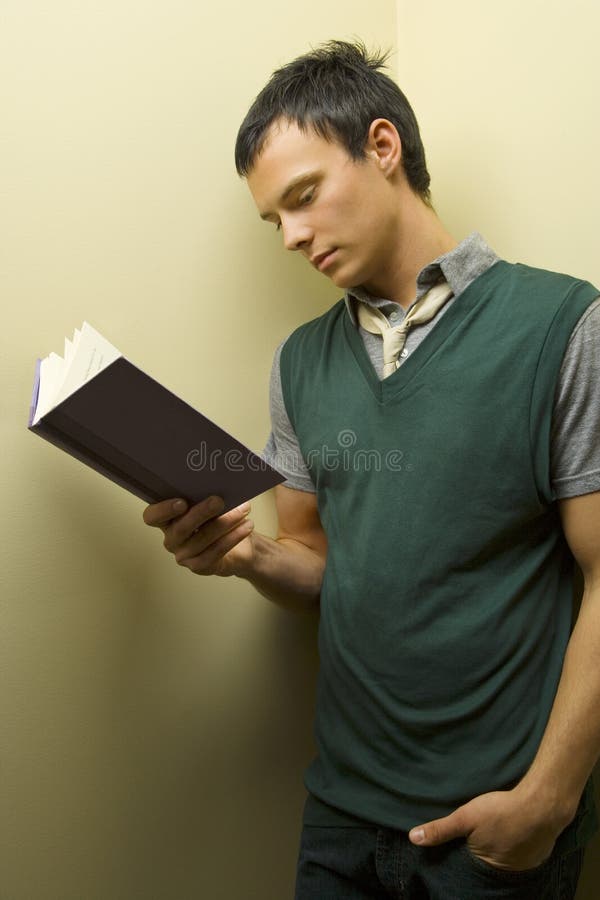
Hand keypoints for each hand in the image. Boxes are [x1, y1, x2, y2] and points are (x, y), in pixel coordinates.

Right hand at [143, 495, 254, 576]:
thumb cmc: (220, 516)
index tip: (182, 502)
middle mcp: (171, 538)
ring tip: (243, 511)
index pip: (152, 516)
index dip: (163, 510)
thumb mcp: (212, 502)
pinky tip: (246, 526)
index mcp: (167, 518)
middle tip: (219, 500)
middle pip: (180, 528)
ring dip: (225, 523)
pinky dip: (232, 538)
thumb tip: (217, 481)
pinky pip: (214, 554)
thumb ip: (206, 493)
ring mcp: (183, 554)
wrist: (239, 542)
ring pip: (201, 540)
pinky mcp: (198, 566)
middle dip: (201, 513)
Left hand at [408, 788, 562, 871]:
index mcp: (485, 867)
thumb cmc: (502, 811)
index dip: (461, 859)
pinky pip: (520, 855)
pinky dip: (514, 847)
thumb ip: (441, 829)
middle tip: (476, 840)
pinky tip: (511, 834)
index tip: (457, 850)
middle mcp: (505, 872)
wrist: (542, 805)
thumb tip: (413, 838)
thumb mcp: (466, 817)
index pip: (467, 870)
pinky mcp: (536, 856)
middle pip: (486, 867)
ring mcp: (523, 866)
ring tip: (492, 836)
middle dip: (479, 856)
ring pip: (504, 861)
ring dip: (498, 851)